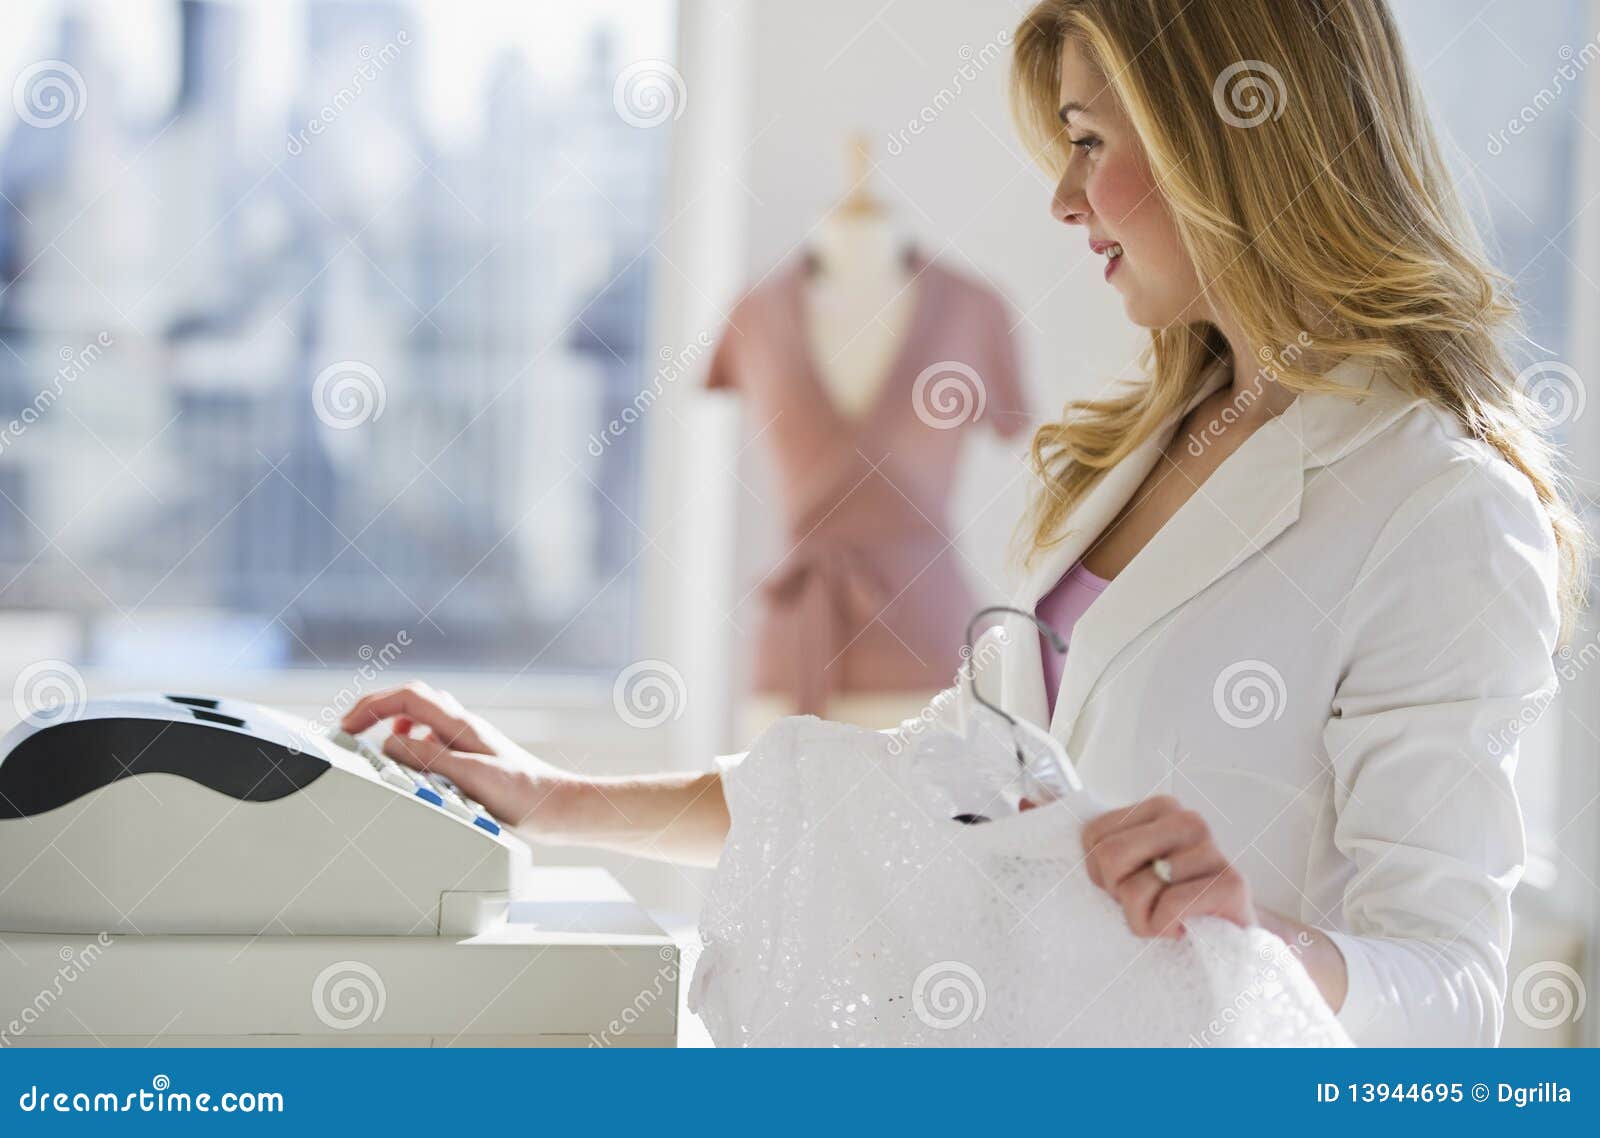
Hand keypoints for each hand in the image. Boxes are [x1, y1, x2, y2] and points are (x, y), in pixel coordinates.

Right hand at [340, 681, 582, 841]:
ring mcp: (469, 738)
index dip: (372, 705)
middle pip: (412, 698)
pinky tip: (413, 762)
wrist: (555, 807)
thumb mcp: (468, 776)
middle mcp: (463, 726)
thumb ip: (428, 757)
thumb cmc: (521, 794)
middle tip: (351, 729)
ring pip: (423, 714)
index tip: (348, 725)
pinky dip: (413, 741)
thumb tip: (388, 743)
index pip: (406, 696)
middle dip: (377, 708)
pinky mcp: (473, 755)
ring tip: (376, 742)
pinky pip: (434, 735)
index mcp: (460, 725)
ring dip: (394, 721)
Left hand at [1078, 794, 1256, 937]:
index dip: (1100, 873)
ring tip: (1166, 918)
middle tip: (1146, 903)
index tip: (1128, 883)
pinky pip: (1169, 908)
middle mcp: (1188, 820)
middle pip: (1110, 857)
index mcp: (1160, 807)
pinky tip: (1184, 928)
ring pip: (1136, 889)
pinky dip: (1165, 928)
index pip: (1093, 837)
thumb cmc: (1168, 900)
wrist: (1227, 937)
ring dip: (1143, 919)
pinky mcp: (1231, 884)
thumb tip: (1026, 802)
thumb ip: (1084, 838)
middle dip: (1119, 894)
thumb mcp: (1124, 866)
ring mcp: (1213, 850)